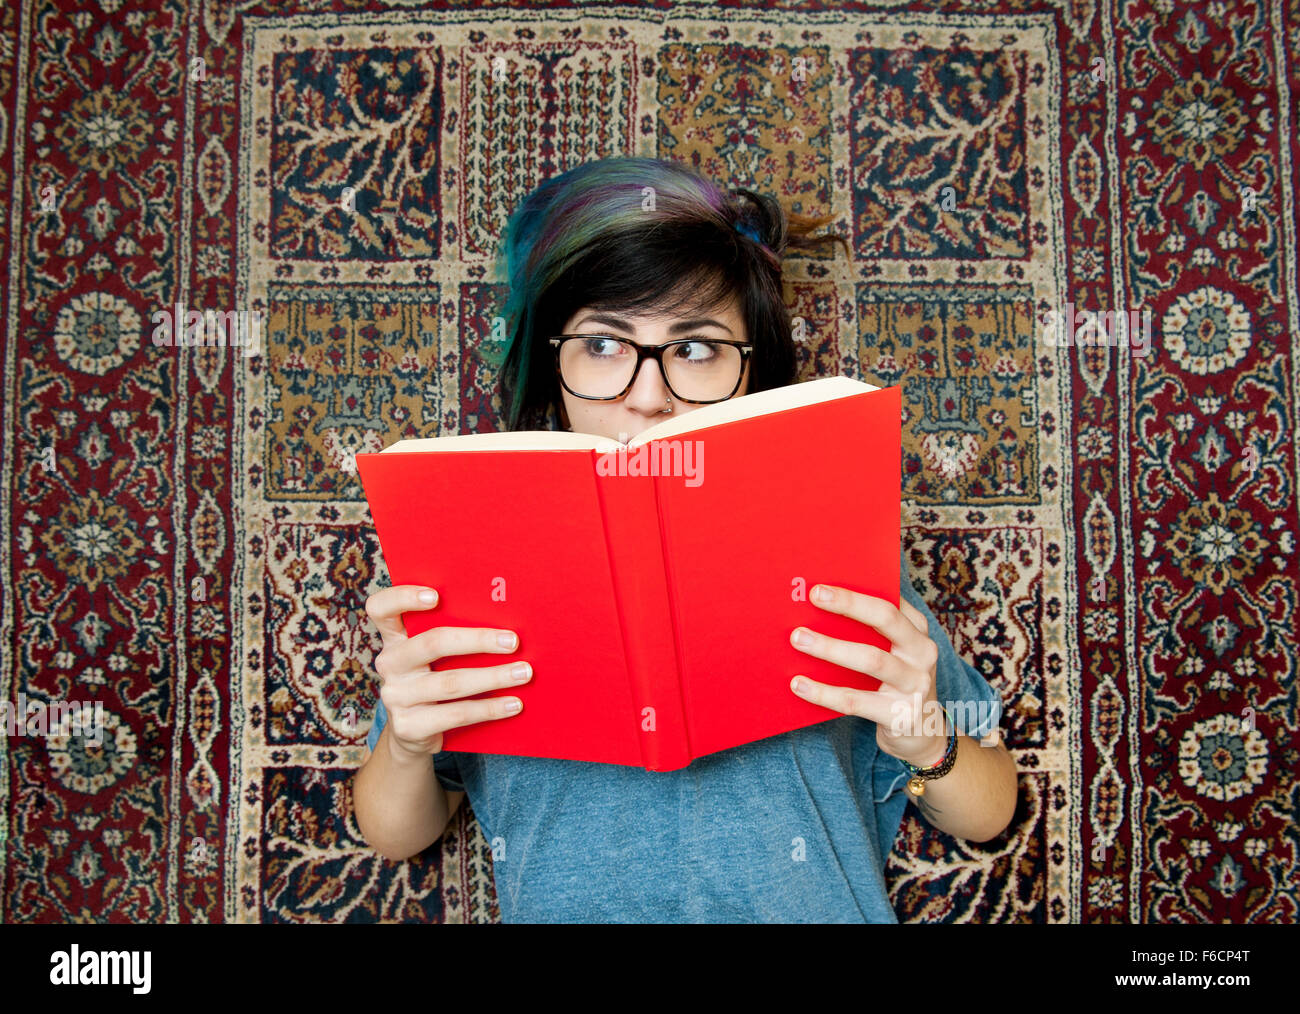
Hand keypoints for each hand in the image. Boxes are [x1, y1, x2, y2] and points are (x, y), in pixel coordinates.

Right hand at [365, 585, 529, 761]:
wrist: (416, 733)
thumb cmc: (436, 677)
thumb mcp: (436, 655)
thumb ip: (455, 634)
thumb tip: (507, 621)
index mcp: (394, 637)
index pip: (381, 608)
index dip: (403, 597)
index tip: (436, 595)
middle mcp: (390, 663)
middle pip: (432, 643)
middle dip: (477, 640)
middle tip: (513, 641)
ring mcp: (396, 696)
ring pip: (450, 682)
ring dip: (493, 676)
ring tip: (523, 673)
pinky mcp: (409, 726)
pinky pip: (456, 714)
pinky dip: (490, 708)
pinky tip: (514, 703)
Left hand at [788, 583, 948, 768]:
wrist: (921, 735)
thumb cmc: (894, 683)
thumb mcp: (894, 653)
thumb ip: (870, 631)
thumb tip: (820, 605)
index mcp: (918, 631)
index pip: (889, 601)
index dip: (855, 591)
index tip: (822, 584)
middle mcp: (923, 653)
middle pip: (886, 619)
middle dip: (848, 605)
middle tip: (814, 596)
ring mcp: (915, 685)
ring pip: (871, 659)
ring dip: (831, 647)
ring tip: (798, 639)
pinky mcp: (901, 716)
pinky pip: (855, 701)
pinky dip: (824, 692)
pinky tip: (799, 684)